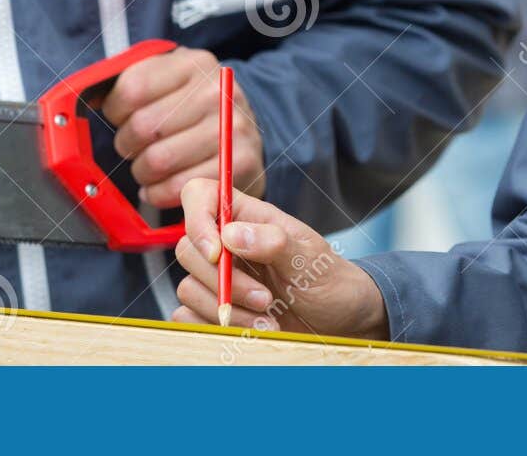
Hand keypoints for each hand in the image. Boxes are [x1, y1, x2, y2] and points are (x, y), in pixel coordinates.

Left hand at [101, 45, 263, 208]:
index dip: (115, 109)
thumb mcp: (170, 78)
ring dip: (141, 171)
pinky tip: (159, 186)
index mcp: (194, 63)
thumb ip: (132, 80)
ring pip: (158, 160)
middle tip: (134, 147)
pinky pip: (178, 187)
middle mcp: (217, 91)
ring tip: (147, 168)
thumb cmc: (195, 108)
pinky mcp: (238, 162)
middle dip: (127, 144)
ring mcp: (231, 127)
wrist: (245, 134)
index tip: (120, 117)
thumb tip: (90, 96)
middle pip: (143, 126)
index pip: (134, 87)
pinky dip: (158, 193)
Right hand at [170, 178, 388, 339]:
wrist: (339, 324)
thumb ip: (274, 242)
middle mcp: (227, 246)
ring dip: (227, 311)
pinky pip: (188, 318)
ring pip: (188, 288)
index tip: (218, 253)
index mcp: (248, 218)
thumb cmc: (329, 282)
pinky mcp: (212, 312)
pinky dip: (216, 328)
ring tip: (268, 321)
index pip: (201, 195)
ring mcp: (218, 280)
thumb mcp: (310, 258)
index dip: (197, 218)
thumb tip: (229, 234)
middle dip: (223, 282)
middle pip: (187, 249)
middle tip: (266, 299)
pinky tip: (251, 332)